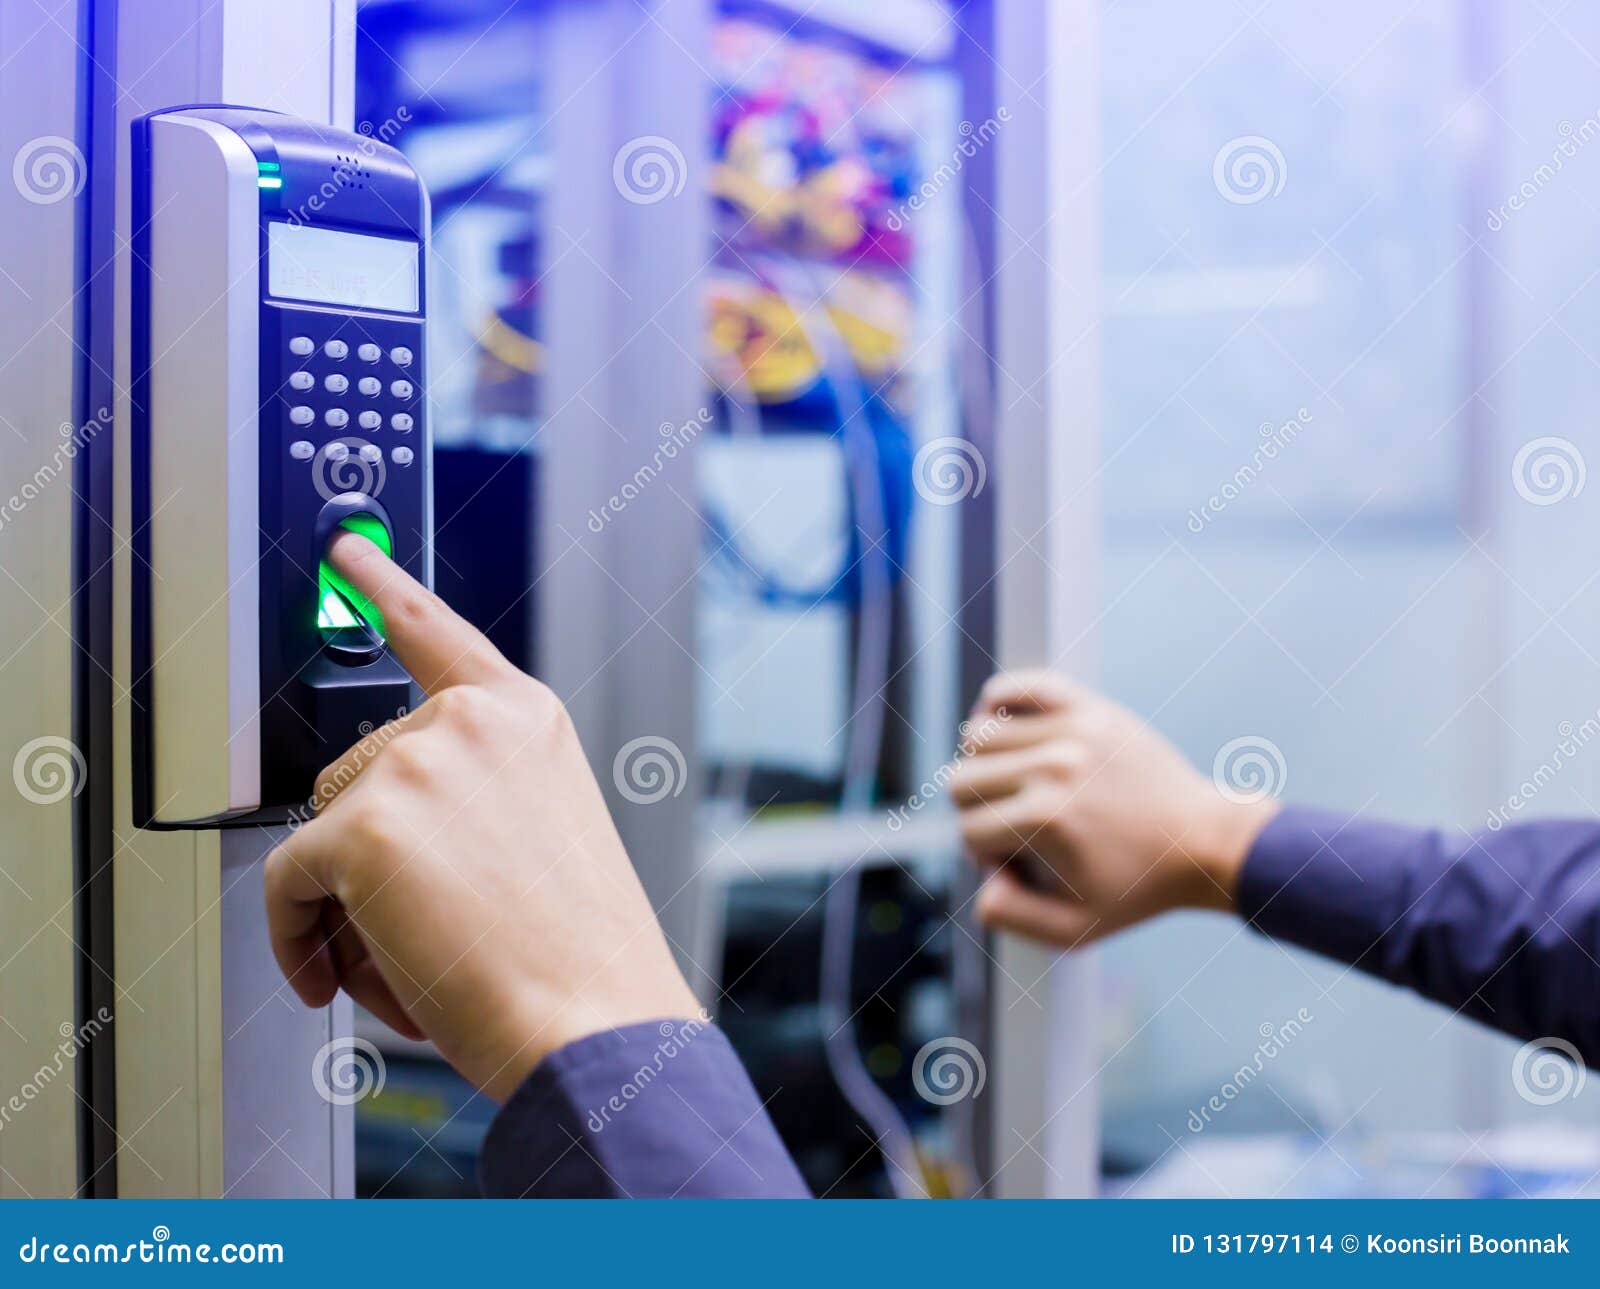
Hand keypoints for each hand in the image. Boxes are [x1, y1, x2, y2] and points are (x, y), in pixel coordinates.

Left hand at [264, 531, 700, 1101]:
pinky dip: (294, 939)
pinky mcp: (366, 824)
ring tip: (406, 959)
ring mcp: (417, 763)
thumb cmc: (580, 953)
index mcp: (525, 719)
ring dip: (339, 904)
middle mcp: (471, 722)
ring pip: (320, 830)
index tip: (347, 551)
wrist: (597, 1018)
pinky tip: (336, 976)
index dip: (382, 586)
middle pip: (355, 774)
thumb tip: (379, 827)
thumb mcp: (543, 837)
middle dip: (364, 855)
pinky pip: (285, 884)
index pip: (438, 633)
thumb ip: (470, 797)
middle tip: (407, 927)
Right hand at [949, 670, 1277, 948]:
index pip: (967, 830)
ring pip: (979, 735)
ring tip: (1018, 787)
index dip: (985, 855)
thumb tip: (981, 881)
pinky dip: (998, 702)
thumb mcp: (1075, 929)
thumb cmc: (1137, 888)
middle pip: (962, 778)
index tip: (1021, 862)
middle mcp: (1054, 766)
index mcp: (1045, 819)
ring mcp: (1073, 730)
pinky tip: (1009, 730)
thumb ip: (1011, 917)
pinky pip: (1018, 687)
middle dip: (977, 809)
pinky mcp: (1089, 708)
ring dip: (987, 766)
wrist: (1204, 842)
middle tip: (1014, 825)